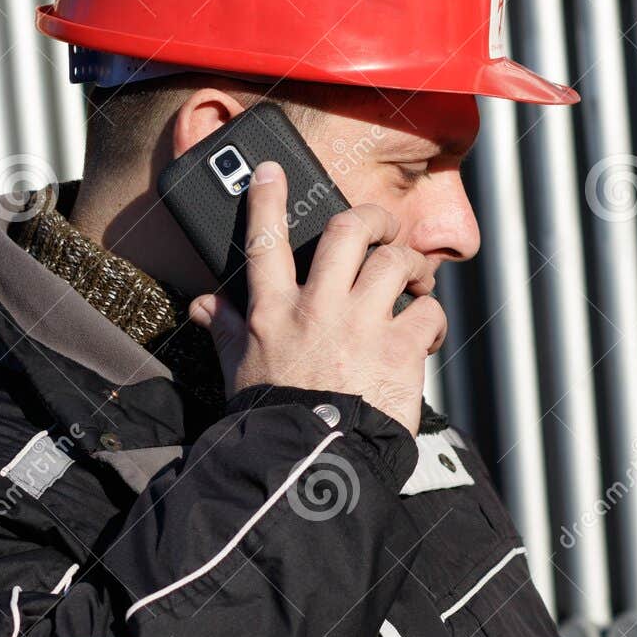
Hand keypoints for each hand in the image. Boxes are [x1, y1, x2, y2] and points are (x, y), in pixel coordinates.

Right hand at [188, 161, 445, 434]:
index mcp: (273, 312)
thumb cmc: (274, 419)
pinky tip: (427, 332)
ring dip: (411, 264)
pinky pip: (428, 311)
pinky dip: (432, 317)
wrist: (311, 466)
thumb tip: (203, 304)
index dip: (268, 200)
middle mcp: (318, 309)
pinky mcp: (400, 351)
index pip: (265, 242)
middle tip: (383, 226)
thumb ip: (225, 329)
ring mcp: (362, 326)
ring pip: (395, 261)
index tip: (272, 171)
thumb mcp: (238, 370)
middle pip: (348, 231)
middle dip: (372, 217)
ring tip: (414, 280)